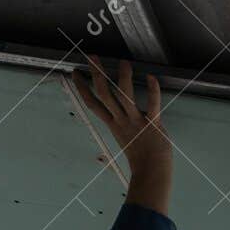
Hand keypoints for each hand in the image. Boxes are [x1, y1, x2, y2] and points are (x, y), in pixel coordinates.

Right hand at [74, 57, 172, 213]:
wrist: (153, 173)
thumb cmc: (142, 159)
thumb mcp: (126, 140)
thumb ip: (123, 128)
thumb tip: (119, 121)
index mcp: (113, 125)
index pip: (92, 104)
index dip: (82, 88)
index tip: (76, 73)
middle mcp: (121, 121)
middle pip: (103, 94)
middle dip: (97, 74)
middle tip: (92, 56)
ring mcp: (136, 122)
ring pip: (124, 96)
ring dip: (123, 78)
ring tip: (124, 62)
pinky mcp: (153, 124)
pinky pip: (153, 105)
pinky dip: (153, 90)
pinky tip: (151, 77)